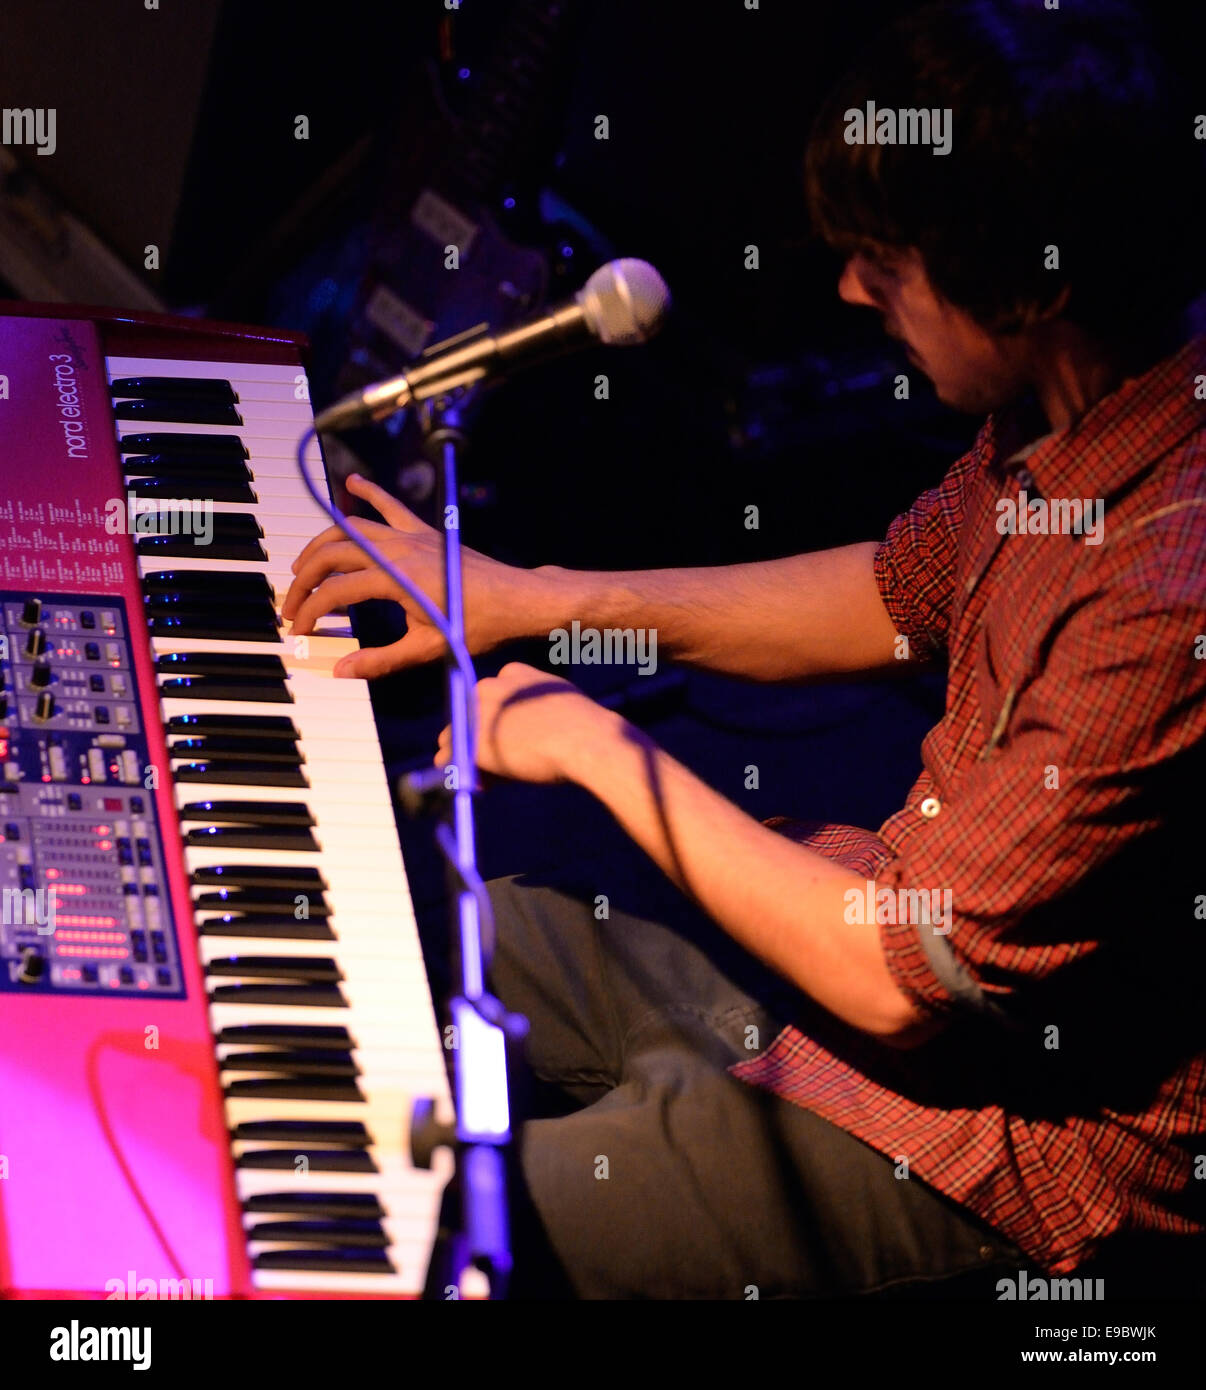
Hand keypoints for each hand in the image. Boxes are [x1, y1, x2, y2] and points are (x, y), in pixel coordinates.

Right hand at [282, 473, 551, 678]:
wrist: (516, 599)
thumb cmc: (477, 625)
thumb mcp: (427, 649)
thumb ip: (380, 660)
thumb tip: (341, 671)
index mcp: (395, 579)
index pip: (335, 592)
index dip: (309, 611)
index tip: (298, 629)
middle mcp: (398, 551)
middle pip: (333, 554)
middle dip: (305, 577)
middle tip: (291, 602)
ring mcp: (411, 537)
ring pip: (352, 528)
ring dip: (322, 543)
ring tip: (302, 563)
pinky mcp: (425, 532)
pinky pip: (391, 506)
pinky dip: (370, 493)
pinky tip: (352, 483)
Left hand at [434, 662, 612, 784]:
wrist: (586, 741)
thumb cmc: (586, 729)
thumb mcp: (561, 708)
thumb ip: (538, 714)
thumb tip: (527, 740)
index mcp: (514, 674)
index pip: (489, 698)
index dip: (495, 723)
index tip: (508, 742)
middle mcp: (489, 687)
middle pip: (468, 715)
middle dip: (479, 740)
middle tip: (496, 767)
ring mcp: (476, 712)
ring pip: (453, 736)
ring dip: (467, 758)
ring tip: (490, 779)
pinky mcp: (470, 738)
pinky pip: (448, 758)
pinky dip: (458, 773)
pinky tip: (481, 784)